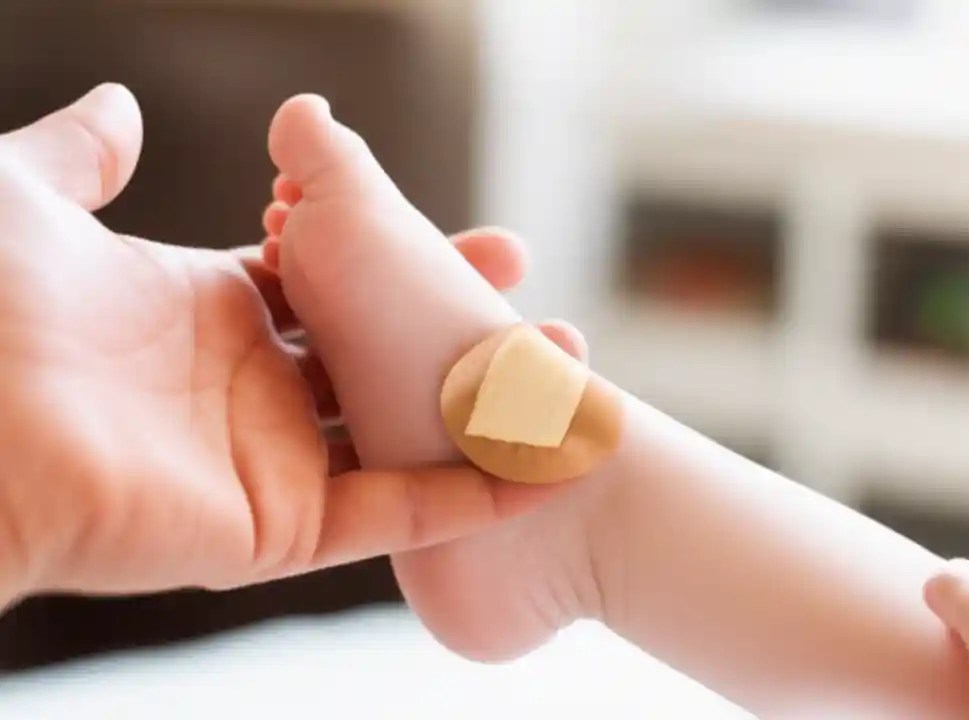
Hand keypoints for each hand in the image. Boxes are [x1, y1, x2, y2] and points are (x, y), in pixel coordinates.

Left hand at [0, 85, 547, 604]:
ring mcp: (268, 462)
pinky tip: (550, 467)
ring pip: (404, 434)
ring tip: (572, 376)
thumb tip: (125, 105)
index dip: (405, 260)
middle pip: (382, 354)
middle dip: (457, 322)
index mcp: (208, 314)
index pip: (336, 284)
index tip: (478, 237)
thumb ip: (80, 155)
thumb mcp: (24, 199)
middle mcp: (248, 391)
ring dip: (485, 410)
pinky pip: (395, 513)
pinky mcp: (279, 526)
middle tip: (528, 287)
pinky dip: (475, 497)